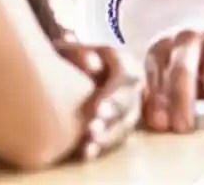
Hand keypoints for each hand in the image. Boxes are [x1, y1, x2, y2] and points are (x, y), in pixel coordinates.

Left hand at [53, 33, 143, 160]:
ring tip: (88, 147)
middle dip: (110, 120)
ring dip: (107, 137)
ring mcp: (130, 107)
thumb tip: (91, 64)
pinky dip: (103, 146)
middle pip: (127, 104)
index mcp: (125, 63)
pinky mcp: (122, 124)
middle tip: (92, 131)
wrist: (71, 70)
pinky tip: (87, 153)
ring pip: (125, 124)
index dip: (112, 95)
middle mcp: (133, 86)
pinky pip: (117, 137)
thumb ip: (78, 53)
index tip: (96, 110)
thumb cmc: (69, 59)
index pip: (125, 78)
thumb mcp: (70, 49)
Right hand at [142, 25, 203, 132]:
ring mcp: (168, 44)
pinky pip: (146, 78)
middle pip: (184, 71)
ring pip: (162, 75)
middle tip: (186, 130)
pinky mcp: (150, 54)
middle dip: (185, 101)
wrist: (197, 27)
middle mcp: (191, 37)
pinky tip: (152, 119)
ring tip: (165, 127)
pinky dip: (148, 100)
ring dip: (162, 102)